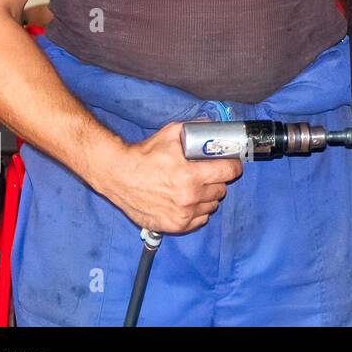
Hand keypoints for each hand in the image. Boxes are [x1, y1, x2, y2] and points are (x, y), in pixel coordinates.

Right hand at [94, 121, 241, 233]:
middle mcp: (189, 197)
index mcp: (191, 175)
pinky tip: (188, 201)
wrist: (118, 175)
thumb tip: (216, 127)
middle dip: (217, 180)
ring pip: (212, 205)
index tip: (230, 163)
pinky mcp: (174, 225)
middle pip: (221, 189)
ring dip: (208, 196)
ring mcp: (182, 214)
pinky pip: (200, 219)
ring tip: (195, 187)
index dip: (233, 165)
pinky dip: (197, 211)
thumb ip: (197, 129)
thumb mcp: (172, 133)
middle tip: (206, 174)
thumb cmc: (145, 155)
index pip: (229, 172)